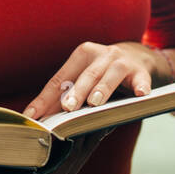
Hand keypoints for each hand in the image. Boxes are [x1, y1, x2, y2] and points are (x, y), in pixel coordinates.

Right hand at [0, 128, 114, 173]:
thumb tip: (9, 121)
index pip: (61, 171)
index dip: (79, 150)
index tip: (92, 130)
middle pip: (70, 167)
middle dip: (89, 144)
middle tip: (107, 119)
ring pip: (66, 165)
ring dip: (84, 144)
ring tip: (99, 119)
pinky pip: (57, 162)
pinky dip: (70, 146)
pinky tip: (78, 126)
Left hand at [22, 41, 165, 120]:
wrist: (138, 56)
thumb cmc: (102, 73)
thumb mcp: (83, 78)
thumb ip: (64, 95)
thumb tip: (39, 119)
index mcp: (82, 55)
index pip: (61, 79)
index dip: (46, 98)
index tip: (32, 116)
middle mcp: (102, 55)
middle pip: (87, 75)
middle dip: (76, 91)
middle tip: (67, 107)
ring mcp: (123, 62)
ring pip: (111, 75)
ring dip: (103, 89)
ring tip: (95, 103)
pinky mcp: (141, 72)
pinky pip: (141, 80)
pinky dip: (141, 87)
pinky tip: (141, 94)